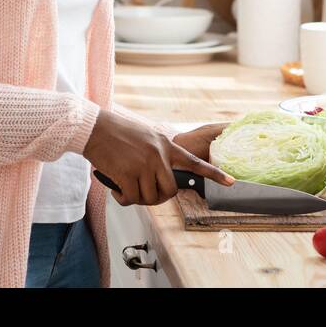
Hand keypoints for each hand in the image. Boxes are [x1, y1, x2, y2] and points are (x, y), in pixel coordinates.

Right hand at [83, 108, 233, 206]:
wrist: (93, 127)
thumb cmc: (115, 132)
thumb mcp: (145, 136)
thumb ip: (157, 152)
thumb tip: (159, 175)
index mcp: (165, 145)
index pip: (194, 161)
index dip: (214, 174)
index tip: (231, 182)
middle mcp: (159, 155)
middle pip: (169, 191)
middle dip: (156, 197)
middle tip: (142, 192)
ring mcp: (145, 164)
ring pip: (150, 198)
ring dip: (136, 198)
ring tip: (125, 186)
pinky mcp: (129, 174)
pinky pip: (132, 199)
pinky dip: (123, 199)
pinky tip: (117, 190)